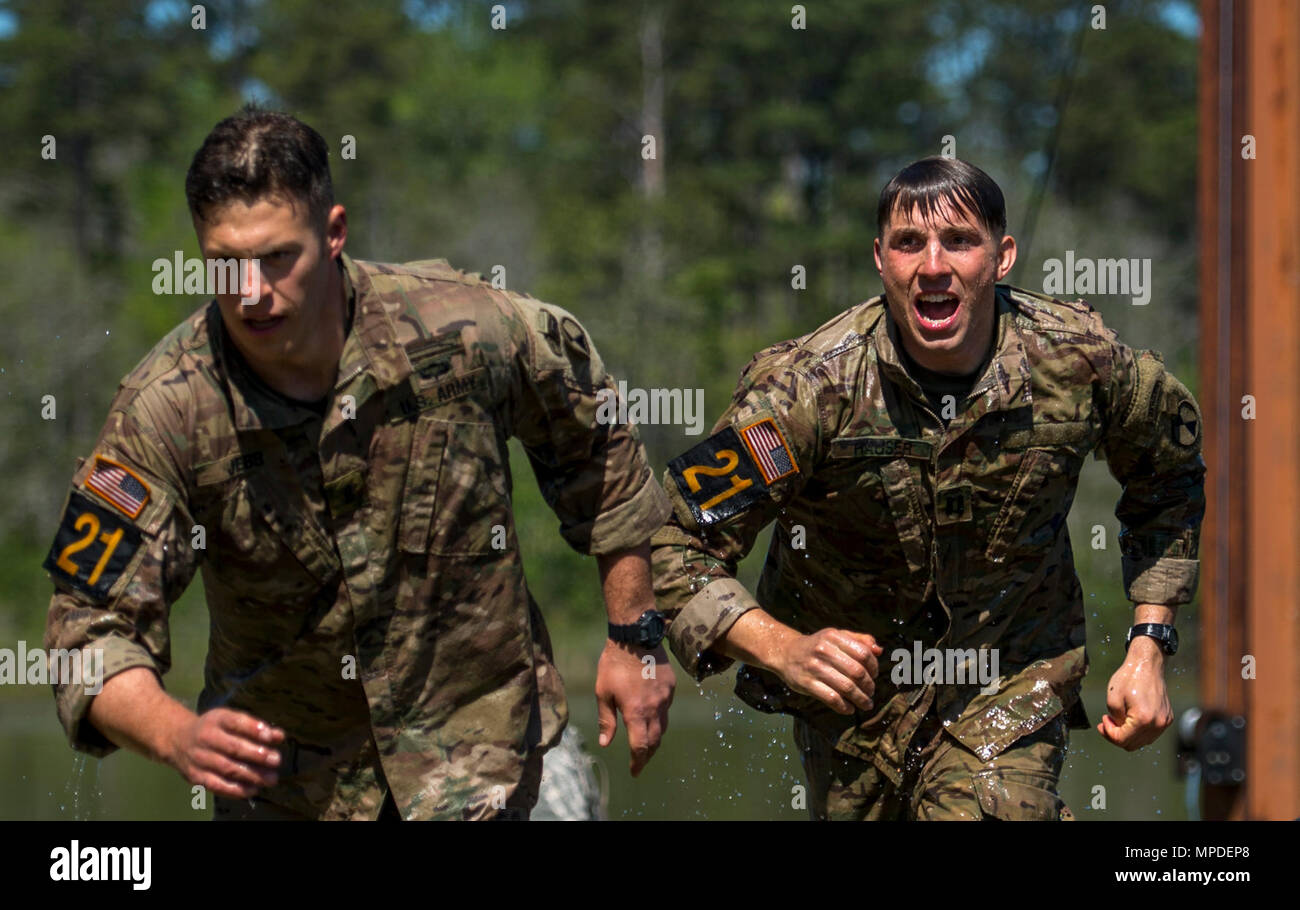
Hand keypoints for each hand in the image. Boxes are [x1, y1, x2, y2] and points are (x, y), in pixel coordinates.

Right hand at [163, 708, 285, 798]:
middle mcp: (206, 737)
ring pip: (227, 768)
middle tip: (276, 760)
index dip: (255, 729)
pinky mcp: (195, 776)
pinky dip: (236, 789)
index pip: (236, 722)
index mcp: (217, 719)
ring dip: (252, 774)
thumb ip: (256, 728)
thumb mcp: (231, 720)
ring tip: (271, 778)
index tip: (273, 736)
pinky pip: (217, 785)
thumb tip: (279, 736)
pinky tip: (253, 789)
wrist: (178, 739)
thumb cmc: (215, 729)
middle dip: (258, 754)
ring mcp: (199, 758)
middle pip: (233, 747)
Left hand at [595, 641, 674, 776]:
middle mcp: (655, 707)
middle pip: (655, 741)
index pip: (641, 746)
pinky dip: (659, 717)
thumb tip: (605, 744)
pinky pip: (667, 708)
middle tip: (639, 761)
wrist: (635, 636)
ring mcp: (666, 697)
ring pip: (663, 725)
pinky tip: (650, 713)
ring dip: (654, 737)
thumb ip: (607, 720)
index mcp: (636, 712)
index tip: (634, 772)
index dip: (637, 762)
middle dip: (647, 755)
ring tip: (644, 741)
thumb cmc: (614, 664)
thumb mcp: (603, 693)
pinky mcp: (671, 686)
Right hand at [772, 628, 882, 715]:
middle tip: (871, 693)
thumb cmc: (817, 646)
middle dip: (869, 686)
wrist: (786, 653)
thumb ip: (859, 640)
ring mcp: (814, 668)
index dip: (873, 667)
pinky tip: (849, 709)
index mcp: (833, 636)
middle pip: (857, 672)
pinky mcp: (806, 684)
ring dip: (860, 699)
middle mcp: (823, 650)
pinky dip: (844, 706)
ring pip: (846, 687)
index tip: (874, 675)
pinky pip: (832, 698)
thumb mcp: (835, 636)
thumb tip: (879, 650)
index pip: (863, 653)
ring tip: (866, 704)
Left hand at [1097, 637, 1171, 749]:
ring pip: (1142, 741)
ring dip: (1128, 735)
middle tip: (1107, 722)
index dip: (1108, 733)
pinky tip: (1130, 718)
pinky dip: (1138, 731)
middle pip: (1132, 744)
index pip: (1122, 740)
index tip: (1103, 720)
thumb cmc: (1128, 678)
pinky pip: (1150, 733)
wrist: (1148, 664)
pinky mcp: (1167, 718)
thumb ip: (1114, 720)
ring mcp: (1164, 722)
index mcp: (1143, 719)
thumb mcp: (1113, 698)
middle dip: (1116, 736)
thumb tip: (1119, 731)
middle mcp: (1157, 724)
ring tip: (1118, 719)